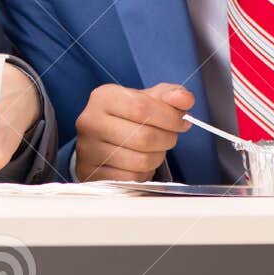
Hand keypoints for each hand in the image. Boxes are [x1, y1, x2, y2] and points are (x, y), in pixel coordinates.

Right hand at [73, 82, 192, 181]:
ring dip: (157, 158)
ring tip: (155, 150)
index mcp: (104, 97)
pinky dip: (144, 174)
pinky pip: (131, 179)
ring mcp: (88, 150)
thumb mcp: (147, 99)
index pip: (142, 108)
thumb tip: (185, 99)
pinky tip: (141, 163)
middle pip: (143, 137)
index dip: (169, 118)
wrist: (100, 138)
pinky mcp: (91, 173)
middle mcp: (90, 122)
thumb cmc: (127, 116)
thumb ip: (170, 95)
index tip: (182, 123)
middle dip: (166, 139)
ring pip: (140, 161)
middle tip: (169, 137)